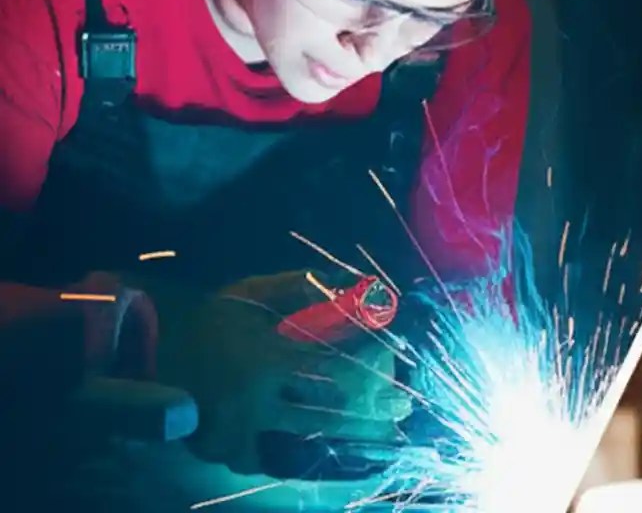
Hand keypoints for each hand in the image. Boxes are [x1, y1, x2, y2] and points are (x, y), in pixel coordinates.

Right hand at [176, 271, 413, 477]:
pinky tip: (311, 454)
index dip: (368, 365)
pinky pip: (262, 460)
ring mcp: (238, 429)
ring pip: (298, 443)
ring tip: (368, 439)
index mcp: (269, 360)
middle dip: (366, 413)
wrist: (144, 345)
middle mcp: (258, 401)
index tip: (394, 364)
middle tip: (397, 414)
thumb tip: (346, 281)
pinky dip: (285, 457)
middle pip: (326, 415)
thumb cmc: (207, 318)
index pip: (334, 368)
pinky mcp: (220, 446)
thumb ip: (296, 287)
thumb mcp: (250, 295)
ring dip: (333, 440)